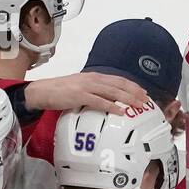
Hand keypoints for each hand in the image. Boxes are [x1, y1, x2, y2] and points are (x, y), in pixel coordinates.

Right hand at [22, 72, 149, 115]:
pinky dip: (111, 106)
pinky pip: (98, 101)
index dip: (133, 86)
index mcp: (94, 77)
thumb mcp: (82, 88)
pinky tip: (120, 111)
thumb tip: (110, 100)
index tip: (144, 92)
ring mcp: (86, 86)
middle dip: (135, 92)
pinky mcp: (79, 96)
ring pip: (112, 92)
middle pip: (119, 84)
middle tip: (147, 100)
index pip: (118, 79)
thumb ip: (96, 91)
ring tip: (138, 105)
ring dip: (127, 98)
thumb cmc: (61, 92)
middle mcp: (92, 79)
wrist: (42, 91)